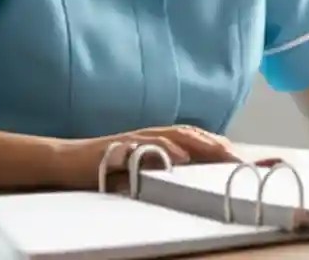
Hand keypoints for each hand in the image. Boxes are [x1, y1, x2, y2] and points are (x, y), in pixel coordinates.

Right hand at [62, 125, 239, 188]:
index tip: (241, 157)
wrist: (66, 161)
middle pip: (191, 133)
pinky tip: (182, 156)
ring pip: (175, 135)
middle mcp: (150, 135)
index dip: (218, 144)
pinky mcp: (122, 147)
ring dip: (201, 144)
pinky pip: (147, 146)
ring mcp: (136, 139)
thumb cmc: (104, 168)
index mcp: (157, 140)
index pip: (194, 137)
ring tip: (222, 153)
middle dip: (217, 145)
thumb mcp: (137, 170)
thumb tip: (188, 175)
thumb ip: (160, 169)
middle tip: (240, 158)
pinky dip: (167, 149)